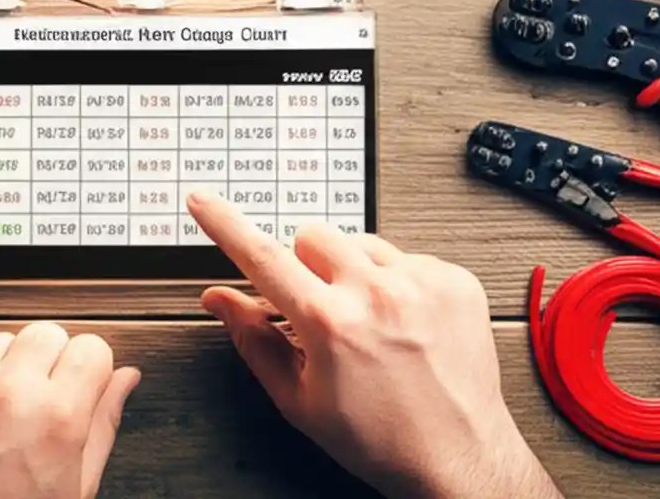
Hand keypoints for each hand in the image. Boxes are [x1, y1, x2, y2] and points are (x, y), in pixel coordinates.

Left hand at [0, 323, 140, 498]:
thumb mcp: (77, 488)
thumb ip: (103, 423)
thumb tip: (125, 378)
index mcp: (56, 419)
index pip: (92, 347)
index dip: (89, 370)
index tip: (81, 385)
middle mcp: (7, 397)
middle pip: (44, 333)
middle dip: (48, 362)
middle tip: (40, 400)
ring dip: (2, 371)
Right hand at [189, 191, 561, 498]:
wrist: (456, 459)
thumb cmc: (380, 439)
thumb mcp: (299, 400)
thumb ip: (253, 340)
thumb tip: (220, 300)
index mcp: (330, 323)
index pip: (262, 256)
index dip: (225, 224)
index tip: (203, 200)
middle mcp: (377, 294)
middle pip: (313, 236)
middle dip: (305, 267)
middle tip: (319, 310)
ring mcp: (422, 283)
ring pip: (361, 242)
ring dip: (353, 272)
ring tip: (368, 323)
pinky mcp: (455, 281)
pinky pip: (407, 257)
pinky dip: (397, 283)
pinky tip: (403, 324)